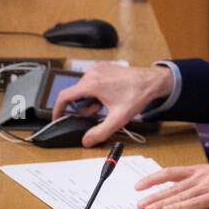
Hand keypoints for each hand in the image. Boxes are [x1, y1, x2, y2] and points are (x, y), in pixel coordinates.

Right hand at [51, 62, 173, 147]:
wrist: (151, 81)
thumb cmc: (136, 95)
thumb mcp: (118, 118)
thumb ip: (100, 132)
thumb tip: (87, 140)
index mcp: (91, 83)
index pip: (64, 96)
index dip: (57, 109)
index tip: (57, 118)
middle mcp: (91, 73)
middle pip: (76, 95)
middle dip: (84, 108)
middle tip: (98, 113)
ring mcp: (97, 69)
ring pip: (84, 89)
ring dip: (91, 101)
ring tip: (107, 105)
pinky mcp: (102, 67)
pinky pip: (92, 82)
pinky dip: (96, 92)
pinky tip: (109, 97)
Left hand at [135, 158, 208, 208]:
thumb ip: (201, 181)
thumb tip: (186, 192)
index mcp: (199, 169)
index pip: (169, 172)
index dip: (152, 178)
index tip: (139, 185)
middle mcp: (200, 176)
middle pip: (170, 186)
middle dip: (152, 195)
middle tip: (138, 204)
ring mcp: (208, 186)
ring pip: (179, 195)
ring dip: (161, 203)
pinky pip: (194, 203)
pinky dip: (179, 207)